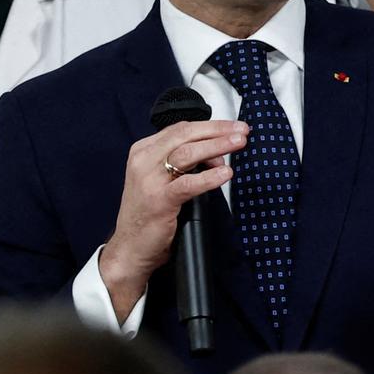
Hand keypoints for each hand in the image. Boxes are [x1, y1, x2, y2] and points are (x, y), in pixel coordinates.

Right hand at [98, 118, 246, 317]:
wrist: (130, 248)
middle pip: (185, 135)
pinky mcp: (158, 200)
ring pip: (187, 154)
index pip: (180, 129)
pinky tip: (225, 173)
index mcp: (143, 151)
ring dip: (217, 146)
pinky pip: (187, 184)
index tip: (234, 127)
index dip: (210, 126)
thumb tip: (217, 153)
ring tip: (239, 143)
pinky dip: (209, 177)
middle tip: (243, 130)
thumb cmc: (149, 213)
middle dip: (218, 130)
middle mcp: (144, 160)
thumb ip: (184, 163)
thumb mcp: (161, 179)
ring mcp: (149, 180)